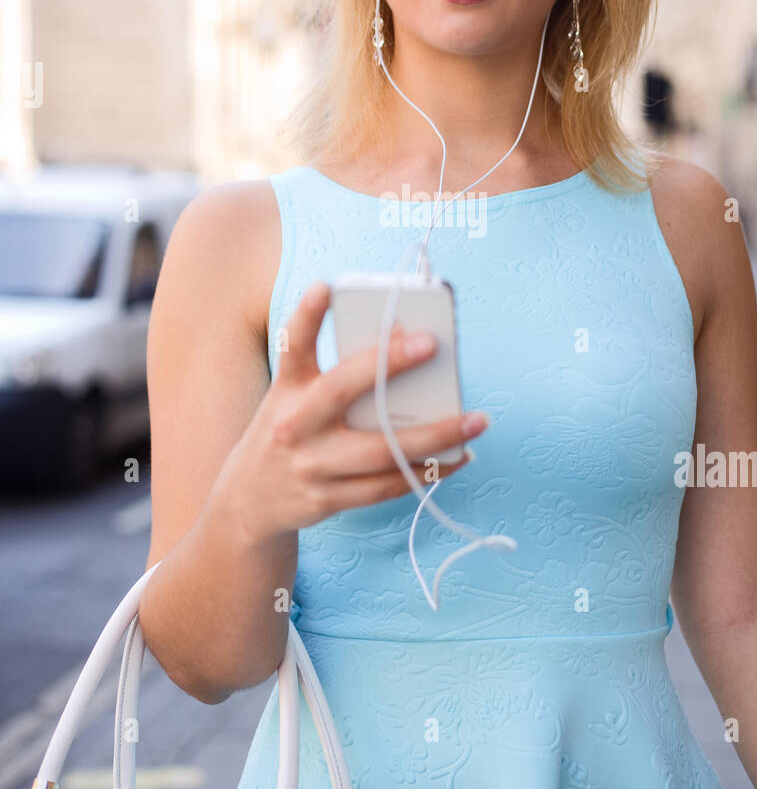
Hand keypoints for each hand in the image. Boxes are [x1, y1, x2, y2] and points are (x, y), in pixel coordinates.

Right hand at [213, 279, 487, 545]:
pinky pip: (387, 487)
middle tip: (431, 343)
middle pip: (343, 390)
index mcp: (286, 390)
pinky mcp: (328, 499)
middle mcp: (294, 425)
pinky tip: (456, 458)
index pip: (292, 346)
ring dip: (436, 435)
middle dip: (388, 364)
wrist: (248, 503)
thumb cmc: (289, 433)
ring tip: (476, 420)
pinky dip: (426, 472)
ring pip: (382, 451)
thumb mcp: (295, 399)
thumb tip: (404, 341)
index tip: (325, 285)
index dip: (308, 316)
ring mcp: (311, 466)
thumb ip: (338, 375)